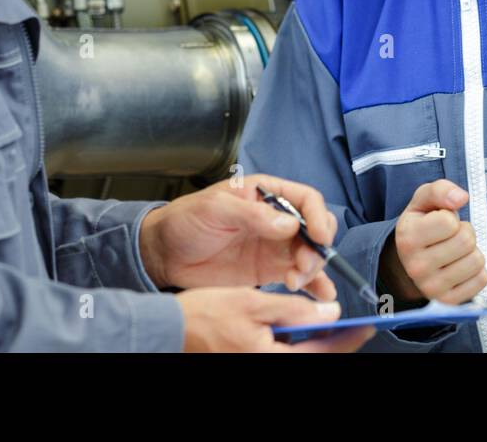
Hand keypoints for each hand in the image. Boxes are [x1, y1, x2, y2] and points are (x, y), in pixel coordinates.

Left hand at [140, 174, 338, 298]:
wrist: (165, 254)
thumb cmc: (185, 220)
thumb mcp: (215, 209)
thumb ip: (252, 214)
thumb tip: (289, 223)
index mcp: (266, 193)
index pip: (306, 199)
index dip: (318, 216)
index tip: (319, 235)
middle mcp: (276, 218)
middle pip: (315, 228)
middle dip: (317, 246)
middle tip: (303, 264)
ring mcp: (274, 245)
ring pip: (310, 254)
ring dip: (313, 268)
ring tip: (296, 280)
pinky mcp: (269, 270)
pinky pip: (299, 275)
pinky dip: (313, 284)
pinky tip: (321, 293)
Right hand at [176, 289, 373, 352]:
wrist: (169, 330)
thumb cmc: (204, 315)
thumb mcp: (252, 302)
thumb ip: (294, 309)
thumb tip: (331, 311)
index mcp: (271, 359)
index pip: (323, 352)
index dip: (348, 338)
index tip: (367, 325)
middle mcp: (268, 368)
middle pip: (315, 357)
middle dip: (337, 342)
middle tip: (354, 326)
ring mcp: (259, 366)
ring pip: (301, 357)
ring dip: (318, 343)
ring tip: (331, 324)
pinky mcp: (252, 362)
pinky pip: (285, 356)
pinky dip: (299, 344)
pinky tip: (302, 329)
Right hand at [380, 180, 486, 305]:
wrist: (408, 263)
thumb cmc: (420, 225)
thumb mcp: (422, 201)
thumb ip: (440, 190)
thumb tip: (461, 198)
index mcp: (408, 238)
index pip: (449, 222)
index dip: (451, 217)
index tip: (440, 222)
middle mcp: (416, 266)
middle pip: (466, 241)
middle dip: (464, 232)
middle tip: (451, 236)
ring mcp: (431, 287)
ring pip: (476, 261)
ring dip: (471, 251)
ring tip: (455, 251)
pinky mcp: (447, 301)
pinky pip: (481, 280)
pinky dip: (476, 270)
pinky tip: (460, 266)